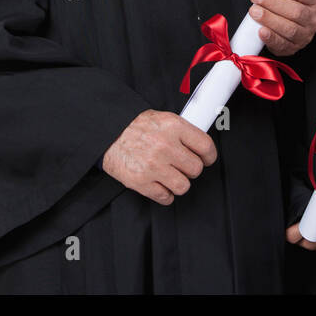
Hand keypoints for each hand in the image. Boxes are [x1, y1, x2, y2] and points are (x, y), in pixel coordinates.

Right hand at [102, 110, 217, 204]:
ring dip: (178, 182)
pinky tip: (160, 183)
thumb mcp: (162, 119)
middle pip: (196, 168)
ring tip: (170, 174)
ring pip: (183, 185)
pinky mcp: (141, 182)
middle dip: (190, 168)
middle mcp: (165, 146)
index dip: (209, 156)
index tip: (206, 159)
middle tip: (182, 164)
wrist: (106, 133)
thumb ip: (182, 132)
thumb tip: (200, 146)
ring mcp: (153, 165)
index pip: (205, 146)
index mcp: (173, 126)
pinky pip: (166, 197)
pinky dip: (165, 194)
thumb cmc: (134, 126)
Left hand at [246, 0, 315, 56]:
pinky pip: (283, 44)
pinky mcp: (293, 48)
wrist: (280, 23)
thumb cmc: (281, 1)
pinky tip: (261, 31)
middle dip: (273, 3)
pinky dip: (271, 38)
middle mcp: (314, 18)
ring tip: (254, 11)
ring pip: (290, 28)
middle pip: (297, 11)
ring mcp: (306, 35)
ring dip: (270, 19)